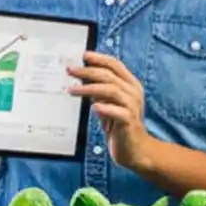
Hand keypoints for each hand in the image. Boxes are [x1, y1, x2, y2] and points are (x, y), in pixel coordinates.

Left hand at [68, 51, 154, 170]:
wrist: (135, 149)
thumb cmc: (120, 126)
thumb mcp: (108, 104)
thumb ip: (99, 90)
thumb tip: (82, 77)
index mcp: (130, 85)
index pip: (115, 65)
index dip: (99, 58)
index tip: (84, 55)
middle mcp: (133, 92)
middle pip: (109, 75)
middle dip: (87, 71)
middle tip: (70, 70)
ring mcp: (132, 106)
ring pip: (111, 90)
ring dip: (89, 88)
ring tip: (73, 90)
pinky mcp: (129, 121)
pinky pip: (117, 112)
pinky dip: (105, 108)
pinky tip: (93, 107)